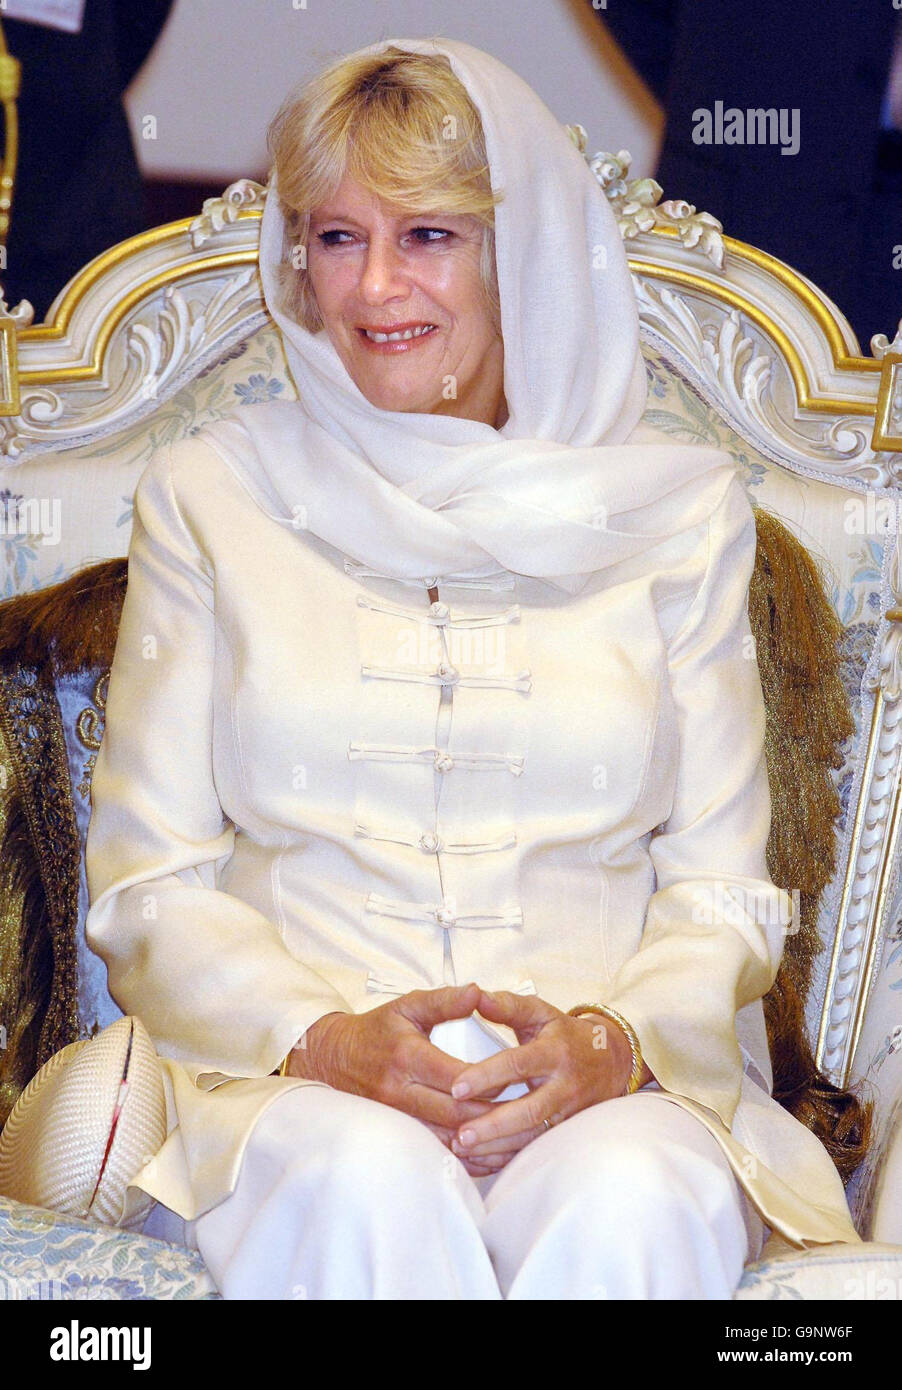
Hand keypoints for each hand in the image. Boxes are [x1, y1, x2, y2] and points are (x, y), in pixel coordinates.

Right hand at [286, 983, 514, 1177]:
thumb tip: (478, 992)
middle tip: (526, 1112)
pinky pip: (435, 1154)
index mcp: (407, 1056)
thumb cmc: (378, 1029)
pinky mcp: (397, 1134)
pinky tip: (490, 1158)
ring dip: (482, 1144)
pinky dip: (465, 1160)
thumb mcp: (408, 1006)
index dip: (489, 1082)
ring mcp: (396, 1118)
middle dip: (493, 1117)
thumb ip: (445, 1001)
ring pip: (446, 1140)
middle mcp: (400, 1091)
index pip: (456, 1076)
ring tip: (517, 1139)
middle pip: (454, 1113)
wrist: (333, 1058)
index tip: (517, 1078)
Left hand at [446, 988, 645, 1163]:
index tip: (455, 1087)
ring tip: (462, 1147)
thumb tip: (477, 995)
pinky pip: (536, 1149)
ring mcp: (568, 1112)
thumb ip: (508, 1005)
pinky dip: (508, 1157)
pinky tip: (479, 1159)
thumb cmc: (565, 1034)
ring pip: (533, 1136)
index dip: (487, 1076)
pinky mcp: (567, 1131)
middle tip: (459, 1134)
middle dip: (493, 1124)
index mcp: (554, 1052)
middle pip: (529, 1109)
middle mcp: (564, 1085)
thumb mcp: (541, 1012)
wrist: (612, 1061)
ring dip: (497, 1145)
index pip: (518, 1064)